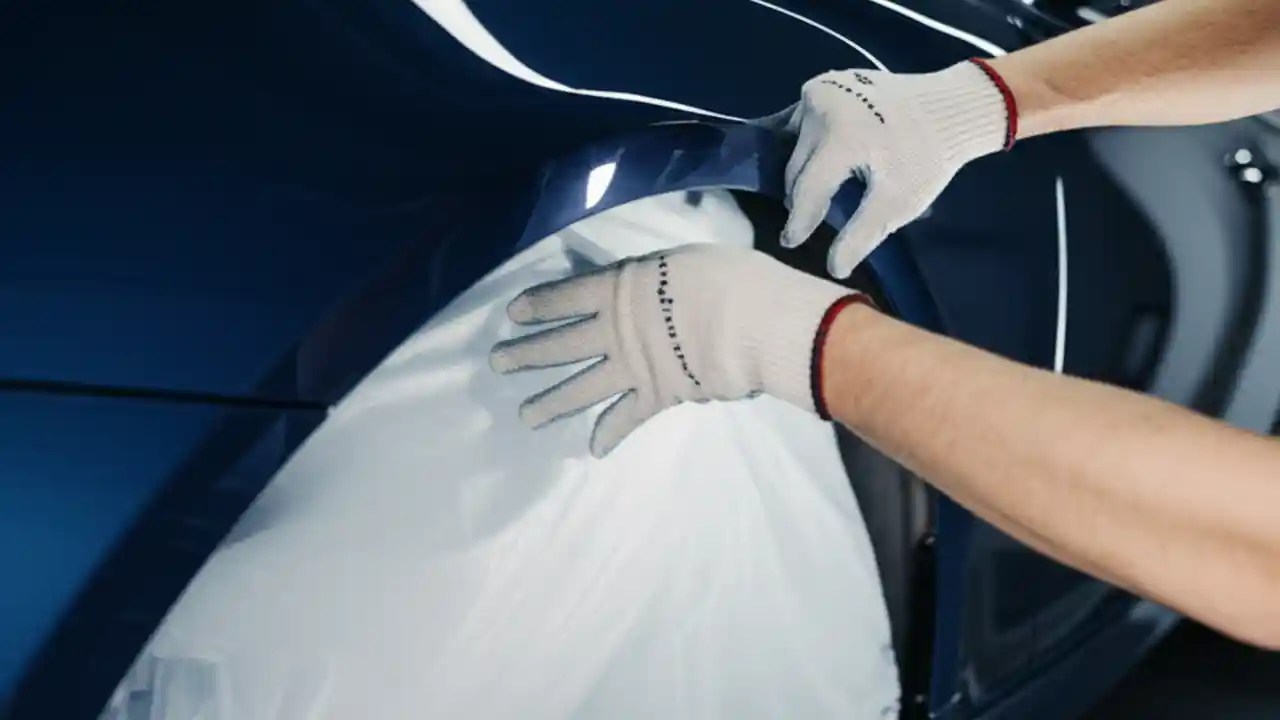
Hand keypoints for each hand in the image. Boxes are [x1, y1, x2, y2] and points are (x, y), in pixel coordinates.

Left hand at [490, 245, 865, 456]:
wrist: (749, 319)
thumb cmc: (725, 277)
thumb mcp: (683, 261)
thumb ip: (660, 280)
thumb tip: (661, 290)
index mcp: (618, 287)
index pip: (566, 297)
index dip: (538, 305)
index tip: (512, 314)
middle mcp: (613, 330)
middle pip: (560, 345)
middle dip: (526, 354)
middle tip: (497, 363)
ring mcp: (631, 366)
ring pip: (579, 388)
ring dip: (550, 403)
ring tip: (524, 416)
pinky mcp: (655, 395)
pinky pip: (626, 418)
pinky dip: (609, 434)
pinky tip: (593, 449)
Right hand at [763, 60, 1013, 277]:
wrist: (951, 107)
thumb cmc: (927, 157)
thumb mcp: (898, 201)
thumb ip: (861, 234)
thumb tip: (833, 268)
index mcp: (840, 135)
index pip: (807, 188)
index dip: (800, 220)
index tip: (791, 242)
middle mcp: (821, 105)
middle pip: (797, 166)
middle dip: (802, 195)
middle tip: (809, 221)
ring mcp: (821, 89)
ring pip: (795, 144)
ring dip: (805, 170)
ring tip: (819, 194)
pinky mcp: (826, 82)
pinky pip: (803, 123)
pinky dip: (808, 145)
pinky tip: (820, 163)